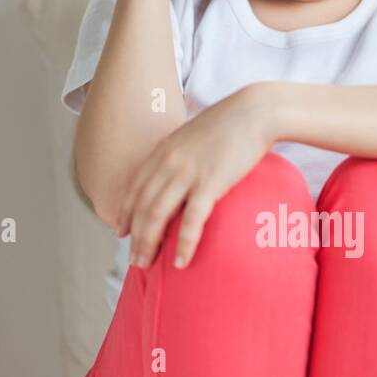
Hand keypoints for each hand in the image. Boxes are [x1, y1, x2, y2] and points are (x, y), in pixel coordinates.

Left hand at [114, 86, 274, 269]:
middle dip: (134, 237)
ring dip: (148, 244)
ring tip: (147, 265)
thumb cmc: (231, 124)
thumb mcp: (194, 135)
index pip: (135, 188)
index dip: (124, 212)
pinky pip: (191, 220)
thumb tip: (178, 170)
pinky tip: (180, 261)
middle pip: (141, 206)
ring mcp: (186, 174)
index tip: (120, 232)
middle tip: (134, 260)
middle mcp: (168, 163)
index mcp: (163, 151)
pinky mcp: (209, 184)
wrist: (255, 111)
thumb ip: (180, 153)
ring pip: (156, 216)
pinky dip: (183, 243)